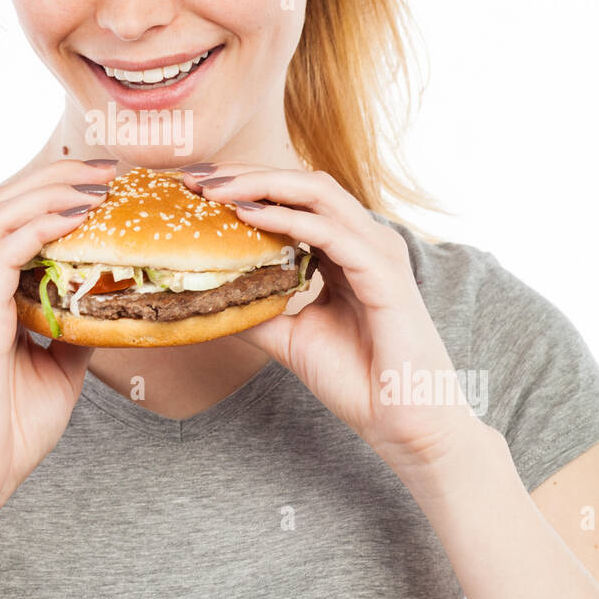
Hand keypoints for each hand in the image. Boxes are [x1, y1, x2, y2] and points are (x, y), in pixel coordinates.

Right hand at [0, 158, 115, 531]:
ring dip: (52, 192)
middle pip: (8, 202)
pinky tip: (76, 219)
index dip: (58, 193)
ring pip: (3, 214)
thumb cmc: (11, 430)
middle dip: (59, 177)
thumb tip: (110, 304)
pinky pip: (5, 252)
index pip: (20, 220)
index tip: (107, 183)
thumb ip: (76, 330)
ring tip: (97, 186)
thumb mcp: (62, 369)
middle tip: (109, 170)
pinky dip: (41, 226)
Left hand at [183, 163, 482, 470]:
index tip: (195, 189)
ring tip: (214, 190)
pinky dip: (286, 218)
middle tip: (195, 179)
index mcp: (347, 249)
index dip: (246, 187)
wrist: (403, 424)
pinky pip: (329, 232)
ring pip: (317, 192)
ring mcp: (378, 251)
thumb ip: (257, 309)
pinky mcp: (384, 273)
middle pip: (302, 184)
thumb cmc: (358, 379)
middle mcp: (365, 240)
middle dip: (247, 174)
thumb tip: (206, 296)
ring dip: (260, 185)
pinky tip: (248, 215)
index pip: (295, 198)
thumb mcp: (291, 336)